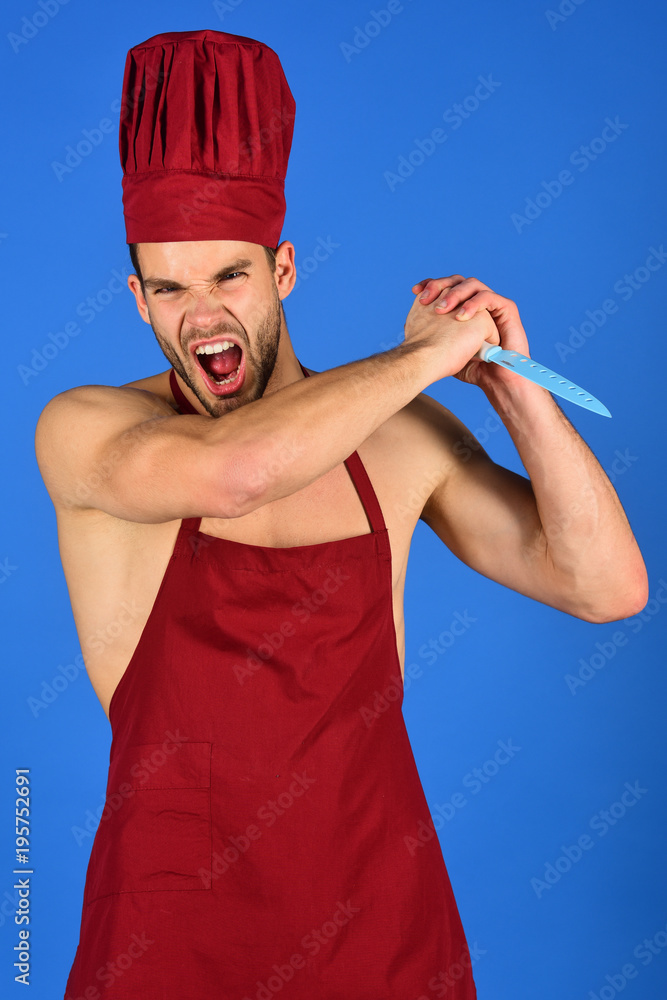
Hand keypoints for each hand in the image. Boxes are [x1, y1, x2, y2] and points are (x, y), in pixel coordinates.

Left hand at [411, 275, 530, 387]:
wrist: (496, 380)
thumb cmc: (474, 369)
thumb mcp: (446, 350)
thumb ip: (435, 336)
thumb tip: (413, 328)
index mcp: (463, 309)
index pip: (446, 286)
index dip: (431, 285)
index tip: (415, 292)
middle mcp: (478, 304)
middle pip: (457, 281)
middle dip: (440, 285)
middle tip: (426, 299)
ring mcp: (492, 305)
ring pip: (472, 285)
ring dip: (455, 293)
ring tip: (442, 309)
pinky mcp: (507, 309)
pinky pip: (488, 297)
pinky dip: (473, 303)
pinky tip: (461, 316)